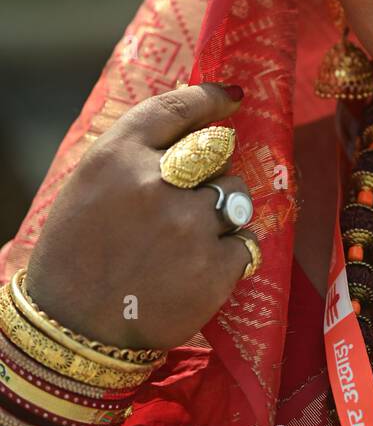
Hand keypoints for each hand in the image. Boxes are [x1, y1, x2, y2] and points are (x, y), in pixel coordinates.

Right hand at [25, 83, 255, 351]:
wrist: (72, 329)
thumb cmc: (78, 253)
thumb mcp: (90, 185)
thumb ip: (137, 154)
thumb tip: (201, 130)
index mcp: (116, 156)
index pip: (175, 109)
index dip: (210, 98)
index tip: (232, 96)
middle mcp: (157, 183)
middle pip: (218, 152)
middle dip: (212, 172)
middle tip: (189, 201)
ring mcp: (190, 225)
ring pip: (236, 195)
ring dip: (222, 212)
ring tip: (188, 242)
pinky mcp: (215, 266)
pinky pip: (246, 241)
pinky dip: (231, 253)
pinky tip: (199, 269)